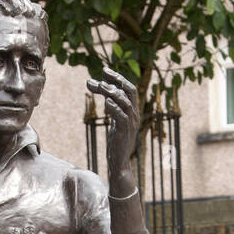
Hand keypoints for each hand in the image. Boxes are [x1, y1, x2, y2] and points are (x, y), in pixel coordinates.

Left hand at [86, 65, 140, 196]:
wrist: (119, 163)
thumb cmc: (116, 143)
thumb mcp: (115, 122)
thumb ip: (113, 108)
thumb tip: (105, 93)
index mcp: (133, 112)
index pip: (129, 89)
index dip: (118, 78)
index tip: (104, 71)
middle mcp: (134, 115)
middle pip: (129, 91)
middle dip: (116, 80)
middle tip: (102, 73)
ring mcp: (130, 124)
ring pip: (125, 102)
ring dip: (111, 92)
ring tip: (99, 86)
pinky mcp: (124, 133)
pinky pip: (121, 116)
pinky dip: (113, 108)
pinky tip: (105, 102)